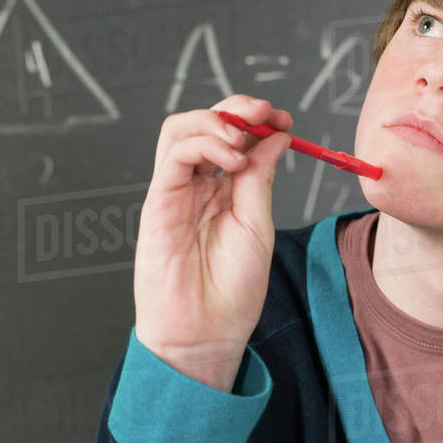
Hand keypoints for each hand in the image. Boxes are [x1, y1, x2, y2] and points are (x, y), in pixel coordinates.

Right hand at [133, 95, 291, 390]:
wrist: (206, 333)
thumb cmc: (232, 291)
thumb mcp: (258, 226)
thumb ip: (261, 179)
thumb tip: (277, 137)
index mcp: (224, 191)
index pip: (234, 138)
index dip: (257, 122)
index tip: (285, 120)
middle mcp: (197, 185)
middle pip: (206, 124)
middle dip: (237, 109)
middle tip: (266, 113)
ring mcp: (175, 192)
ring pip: (181, 129)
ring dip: (215, 120)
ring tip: (245, 135)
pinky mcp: (157, 203)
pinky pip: (173, 156)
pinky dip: (203, 144)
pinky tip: (231, 158)